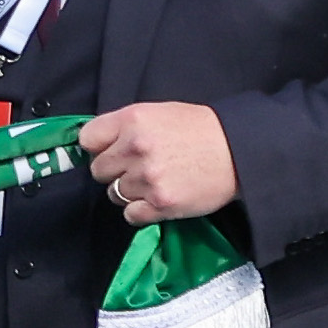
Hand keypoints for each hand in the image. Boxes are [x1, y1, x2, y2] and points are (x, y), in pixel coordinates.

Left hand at [81, 100, 238, 226]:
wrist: (240, 152)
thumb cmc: (200, 130)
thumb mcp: (159, 113)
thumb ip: (125, 127)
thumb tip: (95, 145)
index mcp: (133, 120)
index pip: (88, 139)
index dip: (99, 147)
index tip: (112, 151)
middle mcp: (135, 148)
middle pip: (98, 170)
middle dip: (115, 171)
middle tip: (139, 168)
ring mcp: (147, 178)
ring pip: (114, 194)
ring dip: (130, 192)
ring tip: (155, 182)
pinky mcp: (161, 203)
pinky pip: (131, 215)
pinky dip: (141, 211)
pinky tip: (157, 199)